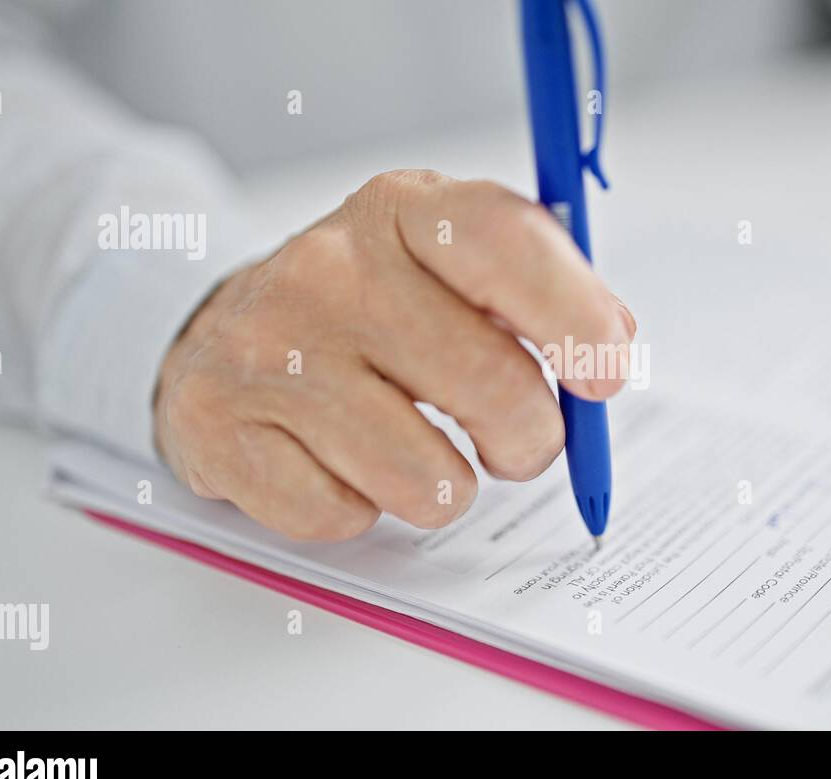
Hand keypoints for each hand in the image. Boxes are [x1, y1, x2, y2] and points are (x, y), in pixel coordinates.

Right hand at [153, 171, 635, 541]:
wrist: (225, 335)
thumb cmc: (370, 307)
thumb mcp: (452, 263)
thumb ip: (541, 289)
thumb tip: (612, 342)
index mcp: (404, 210)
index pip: (506, 244)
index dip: (574, 318)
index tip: (604, 375)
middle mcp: (329, 267)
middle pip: (488, 384)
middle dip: (530, 439)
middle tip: (519, 442)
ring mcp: (266, 348)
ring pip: (427, 478)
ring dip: (449, 488)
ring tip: (424, 455)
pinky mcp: (218, 426)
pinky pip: (344, 516)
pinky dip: (362, 509)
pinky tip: (342, 462)